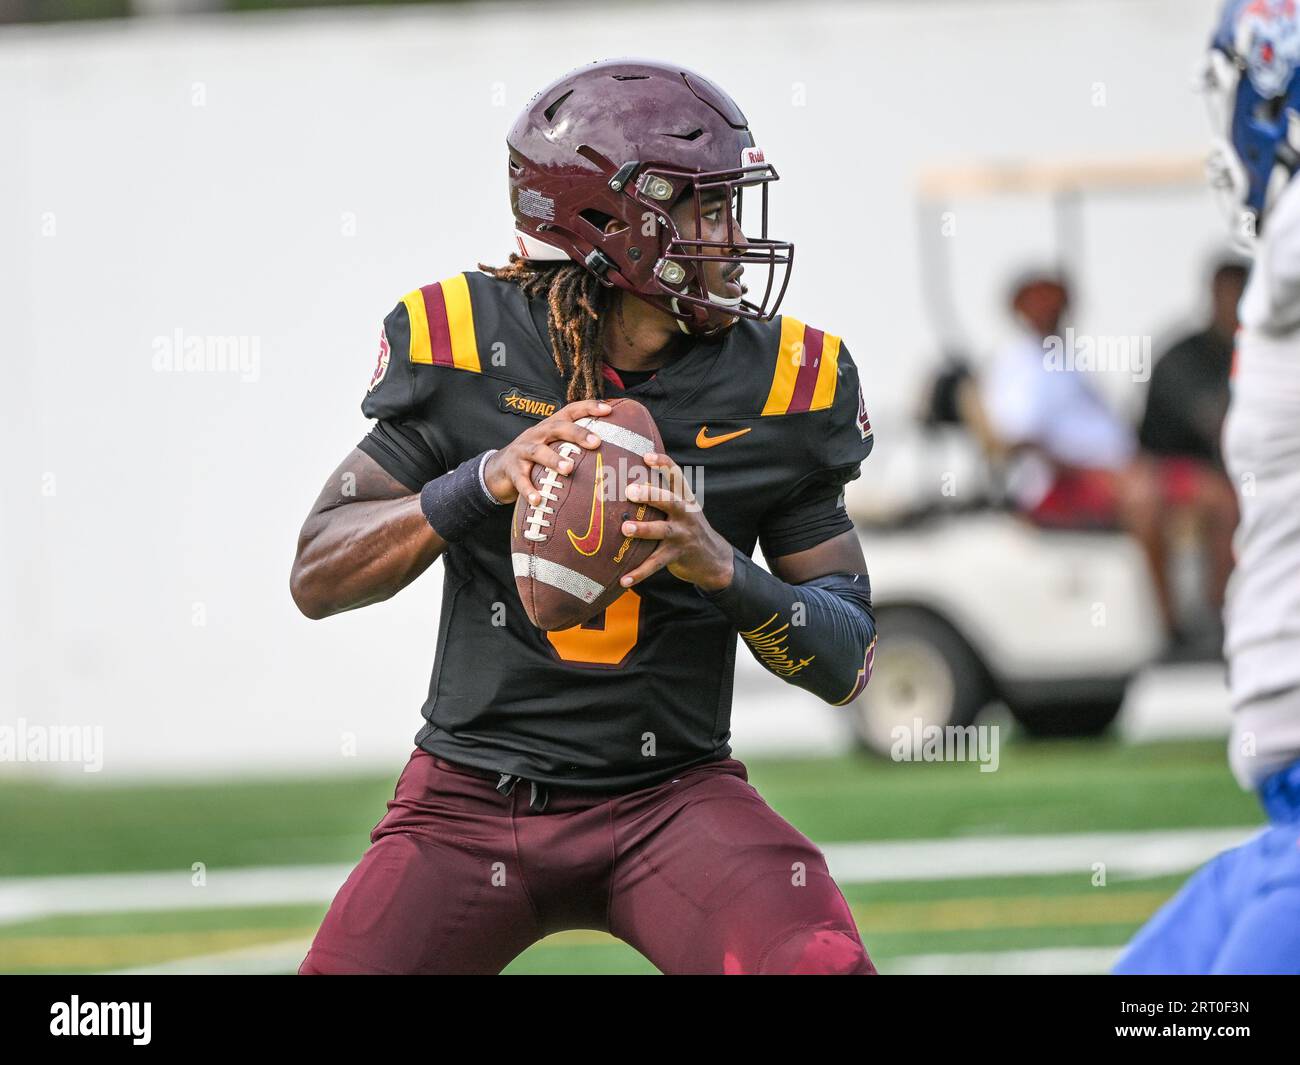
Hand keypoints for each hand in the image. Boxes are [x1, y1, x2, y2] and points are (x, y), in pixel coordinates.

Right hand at [484, 400, 610, 505]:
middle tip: (596, 443)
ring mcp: (522, 451)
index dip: (588, 407)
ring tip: (569, 469)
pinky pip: (520, 479)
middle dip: (577, 433)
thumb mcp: (552, 446)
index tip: (609, 409)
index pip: (570, 411)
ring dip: (554, 459)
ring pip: (538, 451)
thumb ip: (573, 445)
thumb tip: (611, 452)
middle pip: (557, 428)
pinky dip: (528, 490)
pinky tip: (538, 500)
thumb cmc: (535, 459)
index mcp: (550, 427)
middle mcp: (536, 434)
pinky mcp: (511, 469)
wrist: (498, 470)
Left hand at [618, 452, 734, 591]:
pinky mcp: (677, 556)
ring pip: (663, 531)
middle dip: (651, 494)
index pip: (677, 476)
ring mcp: (683, 535)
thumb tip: (626, 478)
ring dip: (644, 529)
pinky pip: (656, 564)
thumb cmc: (687, 527)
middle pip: (670, 500)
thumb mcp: (681, 508)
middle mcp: (686, 514)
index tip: (646, 455)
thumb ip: (661, 495)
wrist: (713, 559)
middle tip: (630, 490)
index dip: (664, 464)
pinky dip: (639, 573)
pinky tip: (623, 580)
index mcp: (685, 499)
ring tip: (624, 528)